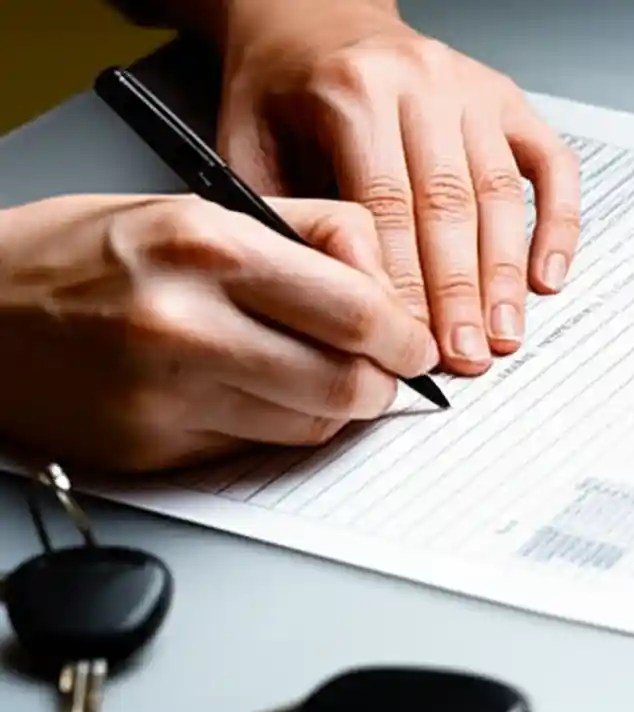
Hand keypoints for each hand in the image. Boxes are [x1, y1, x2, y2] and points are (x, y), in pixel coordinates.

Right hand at [0, 195, 434, 471]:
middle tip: (384, 372)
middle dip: (383, 383)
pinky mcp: (152, 449)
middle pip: (346, 384)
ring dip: (336, 409)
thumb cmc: (86, 251)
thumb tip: (388, 284)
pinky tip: (258, 394)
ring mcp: (166, 396)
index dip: (405, 336)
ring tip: (320, 378)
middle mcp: (187, 325)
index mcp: (207, 247)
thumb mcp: (197, 207)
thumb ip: (308, 233)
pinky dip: (278, 427)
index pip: (355, 311)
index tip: (415, 343)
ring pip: (311, 427)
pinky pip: (256, 449)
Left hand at [216, 0, 581, 374]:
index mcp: (352, 91)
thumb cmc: (279, 85)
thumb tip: (327, 305)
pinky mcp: (507, 98)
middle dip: (460, 292)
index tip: (407, 343)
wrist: (312, 14)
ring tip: (503, 334)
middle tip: (466, 355)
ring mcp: (471, 88)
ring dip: (506, 273)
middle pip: (451, 204)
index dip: (403, 284)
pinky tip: (548, 276)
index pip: (387, 206)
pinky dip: (557, 223)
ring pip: (501, 192)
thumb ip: (284, 218)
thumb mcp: (247, 144)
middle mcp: (421, 82)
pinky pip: (551, 164)